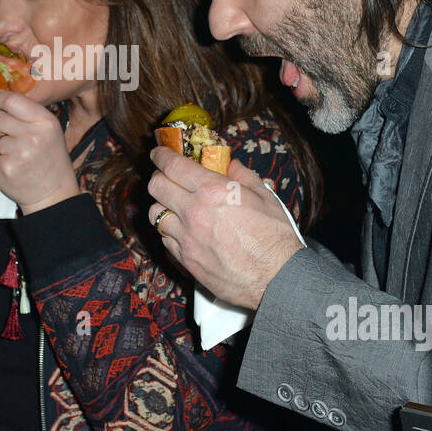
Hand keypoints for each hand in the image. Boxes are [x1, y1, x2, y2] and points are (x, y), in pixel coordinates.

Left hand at [0, 88, 79, 214]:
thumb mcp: (48, 131)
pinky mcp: (5, 169)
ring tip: (11, 153)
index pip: (12, 101)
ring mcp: (18, 153)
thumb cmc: (49, 159)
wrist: (54, 194)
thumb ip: (27, 115)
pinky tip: (8, 166)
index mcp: (45, 122)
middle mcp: (33, 135)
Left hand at [146, 147, 301, 309]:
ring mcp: (187, 237)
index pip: (173, 166)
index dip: (161, 156)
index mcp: (212, 191)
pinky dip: (169, 231)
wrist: (276, 277)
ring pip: (155, 214)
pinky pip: (165, 239)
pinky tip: (182, 230)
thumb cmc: (274, 237)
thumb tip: (231, 165)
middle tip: (166, 176)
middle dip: (158, 177)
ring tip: (173, 205)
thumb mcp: (264, 195)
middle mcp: (194, 212)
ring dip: (161, 205)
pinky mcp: (186, 259)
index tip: (159, 153)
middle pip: (156, 187)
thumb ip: (243, 176)